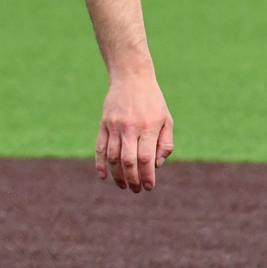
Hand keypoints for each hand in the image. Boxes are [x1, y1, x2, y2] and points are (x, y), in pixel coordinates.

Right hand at [94, 71, 173, 192]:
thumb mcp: (166, 120)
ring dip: (117, 175)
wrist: (131, 77)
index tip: (148, 187)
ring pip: (113, 157)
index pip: (146, 158)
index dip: (147, 176)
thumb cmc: (153, 101)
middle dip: (132, 179)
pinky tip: (103, 176)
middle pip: (128, 160)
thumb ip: (165, 144)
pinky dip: (100, 163)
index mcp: (148, 127)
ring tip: (123, 185)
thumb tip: (156, 165)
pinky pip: (100, 147)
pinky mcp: (104, 124)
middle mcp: (130, 127)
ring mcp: (114, 125)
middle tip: (136, 190)